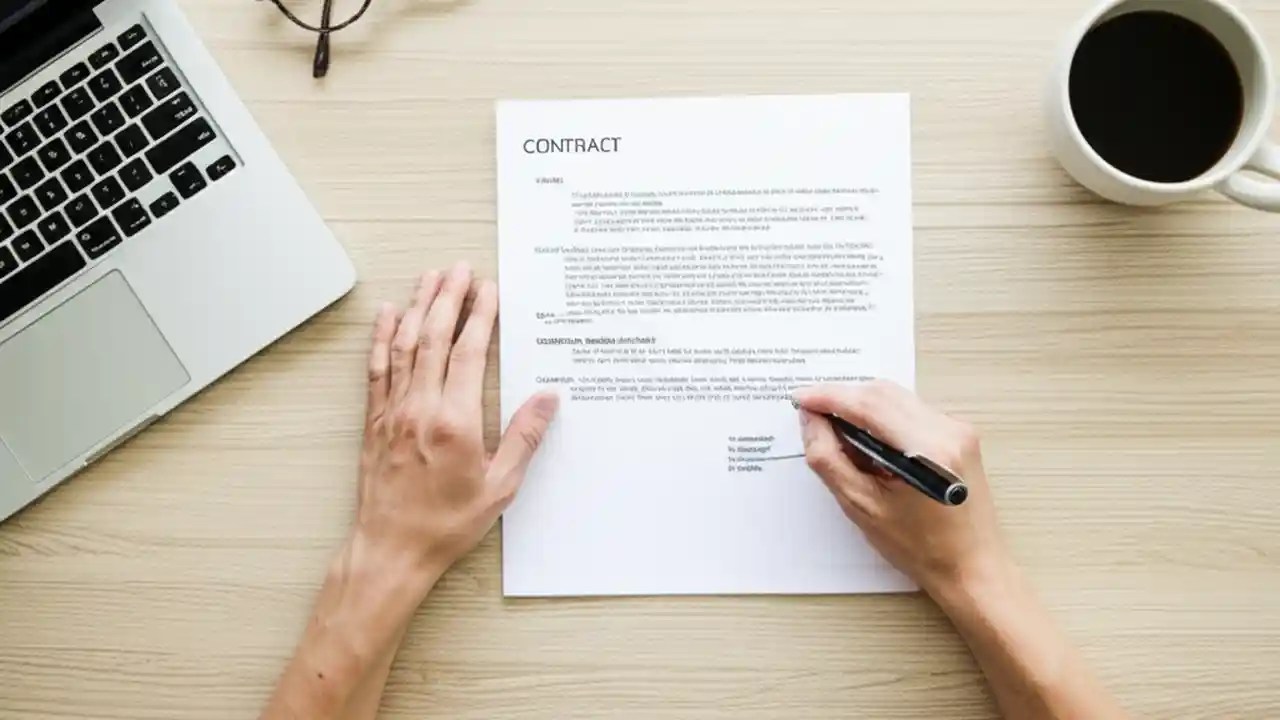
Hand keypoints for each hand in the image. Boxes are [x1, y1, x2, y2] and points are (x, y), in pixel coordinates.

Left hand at [349, 264, 558, 594]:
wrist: (392, 549)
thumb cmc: (446, 524)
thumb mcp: (500, 487)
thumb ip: (524, 438)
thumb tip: (547, 399)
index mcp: (455, 422)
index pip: (469, 353)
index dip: (480, 316)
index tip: (488, 290)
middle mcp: (420, 408)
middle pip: (434, 338)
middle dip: (449, 297)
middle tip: (460, 268)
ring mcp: (393, 412)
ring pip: (405, 345)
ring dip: (418, 306)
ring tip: (430, 277)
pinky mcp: (374, 421)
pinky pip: (378, 369)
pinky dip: (383, 337)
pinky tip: (388, 315)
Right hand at [794, 380, 1008, 598]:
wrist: (973, 568)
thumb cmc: (922, 549)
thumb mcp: (862, 507)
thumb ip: (829, 459)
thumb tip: (811, 421)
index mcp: (929, 450)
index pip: (868, 404)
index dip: (828, 396)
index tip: (801, 399)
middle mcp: (949, 430)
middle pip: (882, 393)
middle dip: (842, 398)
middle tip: (812, 416)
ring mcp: (958, 429)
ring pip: (896, 398)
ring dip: (861, 407)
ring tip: (839, 435)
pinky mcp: (959, 434)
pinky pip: (910, 410)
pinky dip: (882, 417)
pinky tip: (869, 444)